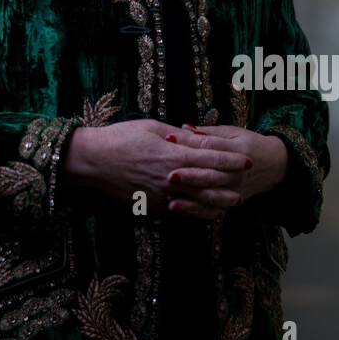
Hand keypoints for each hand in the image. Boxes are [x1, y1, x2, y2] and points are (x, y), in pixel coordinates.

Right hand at [61, 119, 251, 217]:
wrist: (92, 162)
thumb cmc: (120, 138)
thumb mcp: (152, 128)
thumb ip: (180, 136)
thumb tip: (202, 138)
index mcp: (172, 155)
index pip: (210, 159)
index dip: (231, 160)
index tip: (246, 159)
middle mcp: (171, 179)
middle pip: (209, 184)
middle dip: (230, 182)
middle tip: (247, 181)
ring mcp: (162, 195)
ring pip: (198, 202)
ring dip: (218, 202)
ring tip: (233, 201)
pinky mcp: (152, 205)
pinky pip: (181, 211)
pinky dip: (197, 211)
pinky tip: (206, 210)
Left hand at [165, 123, 287, 216]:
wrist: (275, 165)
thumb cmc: (250, 144)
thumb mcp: (233, 132)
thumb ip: (208, 132)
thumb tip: (184, 128)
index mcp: (237, 150)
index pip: (210, 146)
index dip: (189, 142)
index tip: (169, 137)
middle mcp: (237, 172)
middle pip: (211, 174)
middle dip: (189, 175)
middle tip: (169, 174)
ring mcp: (235, 189)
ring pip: (211, 195)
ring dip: (190, 197)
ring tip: (170, 195)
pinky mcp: (232, 201)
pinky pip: (212, 209)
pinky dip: (195, 210)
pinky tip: (178, 208)